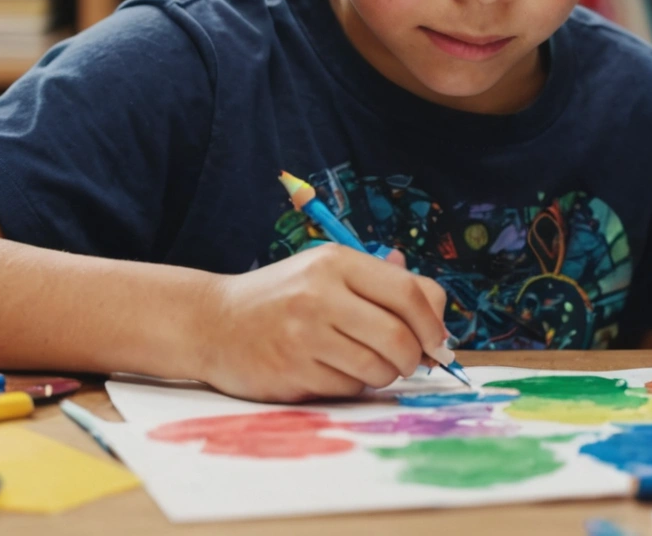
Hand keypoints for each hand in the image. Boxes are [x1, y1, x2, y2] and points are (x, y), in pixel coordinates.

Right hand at [194, 245, 453, 401]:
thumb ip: (383, 285)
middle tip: (409, 362)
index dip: (433, 323)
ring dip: (384, 374)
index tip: (438, 341)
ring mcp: (303, 335)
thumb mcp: (328, 273)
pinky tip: (331, 370)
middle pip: (399, 336)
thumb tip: (438, 313)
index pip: (408, 292)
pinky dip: (352, 386)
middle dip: (414, 357)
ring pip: (377, 368)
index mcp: (335, 263)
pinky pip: (348, 388)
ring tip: (366, 363)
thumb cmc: (282, 298)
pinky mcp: (292, 371)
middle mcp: (319, 295)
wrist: (213, 322)